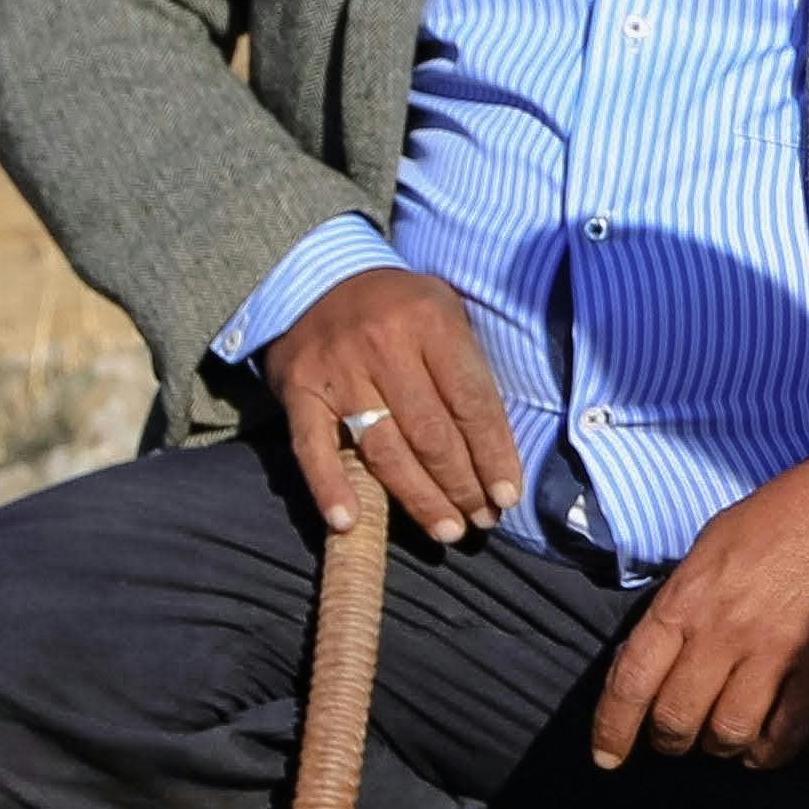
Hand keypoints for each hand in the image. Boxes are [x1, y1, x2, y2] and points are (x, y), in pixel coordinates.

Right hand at [260, 267, 522, 540]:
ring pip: (384, 450)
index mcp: (430, 322)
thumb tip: (498, 450)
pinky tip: (349, 522)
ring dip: (418, 499)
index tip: (509, 494)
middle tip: (482, 519)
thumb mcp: (444, 313)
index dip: (493, 455)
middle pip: (432, 434)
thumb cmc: (397, 307)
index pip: (471, 402)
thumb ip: (467, 370)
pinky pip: (314, 449)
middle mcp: (383, 345)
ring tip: (447, 530)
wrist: (316, 278)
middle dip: (462, 485)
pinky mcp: (298, 391)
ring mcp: (338, 371)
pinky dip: (330, 488)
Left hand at [589, 416, 808, 772]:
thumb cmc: (774, 516)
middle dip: (668, 740)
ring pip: (729, 735)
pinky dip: (768, 752)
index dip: (612, 729)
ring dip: (718, 745)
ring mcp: (773, 652)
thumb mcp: (706, 547)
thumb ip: (678, 603)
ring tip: (721, 735)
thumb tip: (652, 657)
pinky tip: (761, 744)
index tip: (606, 758)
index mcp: (686, 599)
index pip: (632, 680)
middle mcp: (723, 631)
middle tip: (675, 736)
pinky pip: (786, 734)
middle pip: (676, 720)